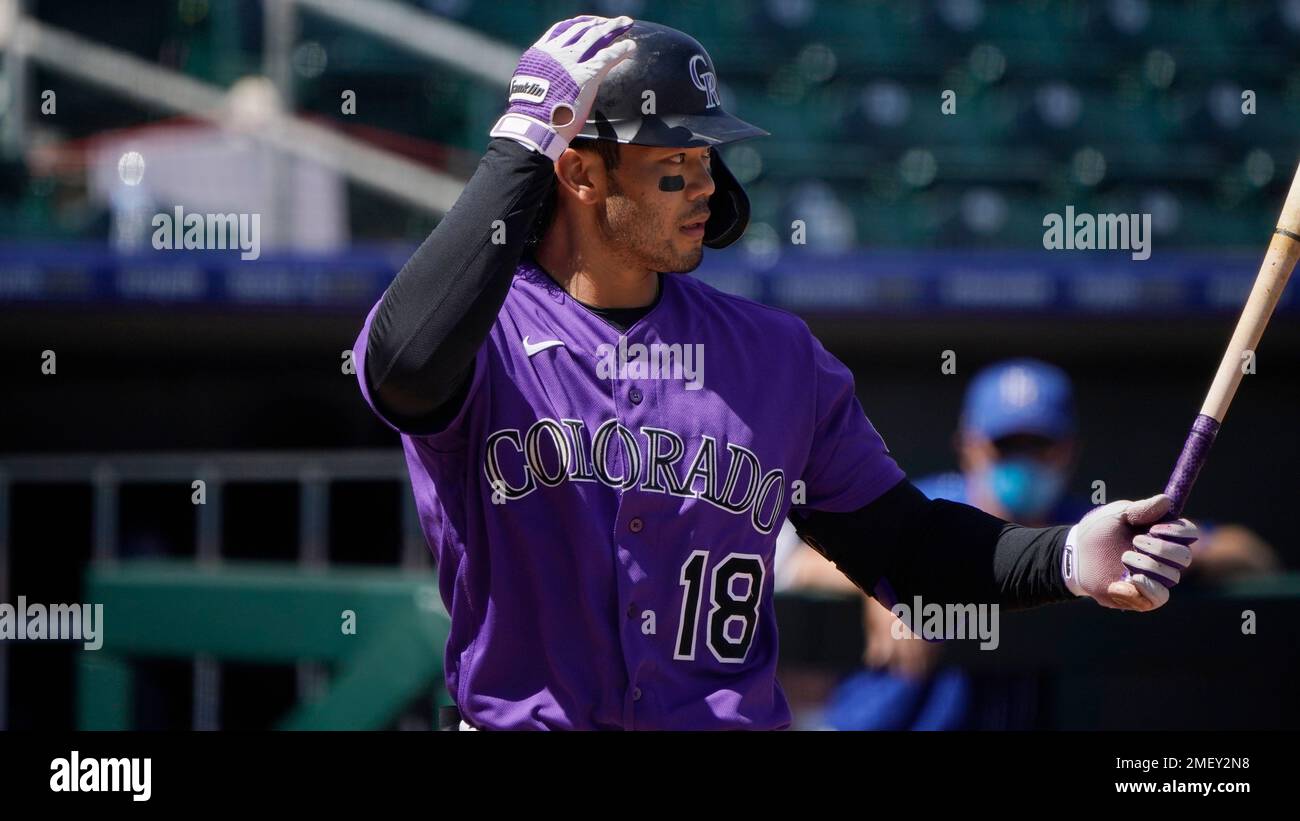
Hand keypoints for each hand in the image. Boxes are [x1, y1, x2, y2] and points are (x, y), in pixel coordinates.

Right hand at [489, 15, 636, 159]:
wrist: (533, 126)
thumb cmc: (531, 116)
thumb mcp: (529, 88)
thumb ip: (540, 78)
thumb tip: (546, 85)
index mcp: (540, 53)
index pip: (562, 29)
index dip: (579, 23)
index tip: (590, 22)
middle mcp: (556, 52)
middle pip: (582, 28)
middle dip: (600, 22)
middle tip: (615, 21)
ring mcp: (572, 62)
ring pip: (596, 36)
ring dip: (613, 28)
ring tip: (626, 24)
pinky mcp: (587, 75)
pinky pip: (607, 56)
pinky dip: (620, 49)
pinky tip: (630, 47)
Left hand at [1062, 493, 1197, 610]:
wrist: (1075, 553)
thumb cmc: (1099, 530)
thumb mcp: (1116, 515)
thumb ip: (1140, 509)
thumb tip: (1165, 501)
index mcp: (1163, 534)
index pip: (1189, 534)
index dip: (1179, 532)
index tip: (1155, 528)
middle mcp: (1164, 558)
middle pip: (1184, 557)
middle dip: (1163, 549)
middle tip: (1136, 541)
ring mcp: (1155, 578)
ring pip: (1171, 578)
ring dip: (1147, 566)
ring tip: (1123, 557)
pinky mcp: (1142, 596)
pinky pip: (1156, 598)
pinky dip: (1142, 590)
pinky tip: (1119, 583)